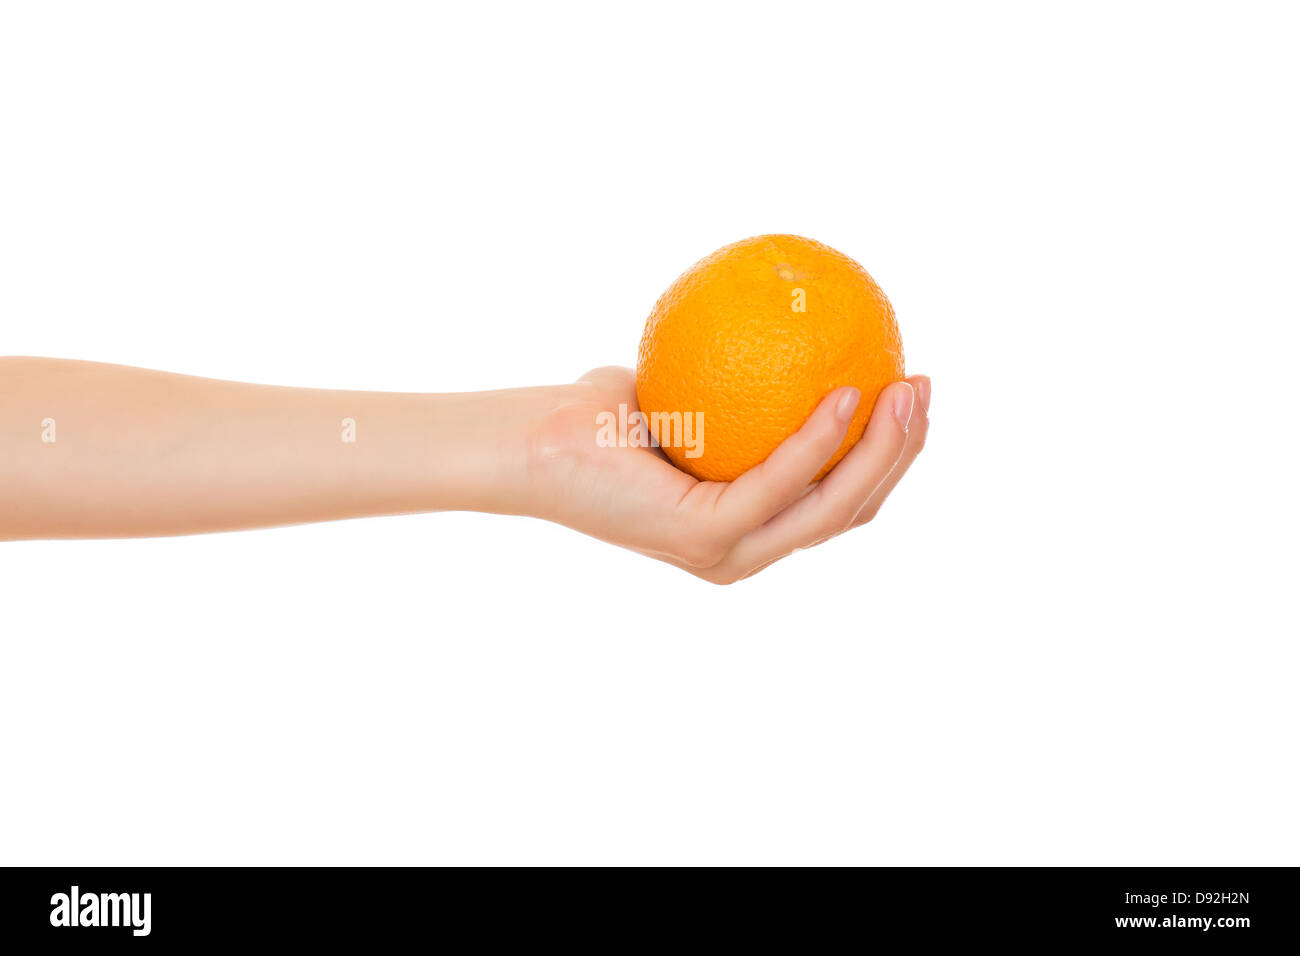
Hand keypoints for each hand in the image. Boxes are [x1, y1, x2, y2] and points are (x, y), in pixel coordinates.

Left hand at [527, 366, 930, 583]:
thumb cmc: (598, 414)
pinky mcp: (704, 539)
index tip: (911, 387)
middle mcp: (745, 550)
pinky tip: (846, 394)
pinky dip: (817, 441)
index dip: (889, 454)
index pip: (840, 501)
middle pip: (851, 510)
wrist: (530, 441)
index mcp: (749, 526)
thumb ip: (745, 380)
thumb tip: (797, 327)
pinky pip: (778, 485)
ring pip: (830, 509)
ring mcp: (726, 552)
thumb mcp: (689, 390)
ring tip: (906, 387)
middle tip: (924, 384)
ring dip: (880, 449)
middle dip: (902, 451)